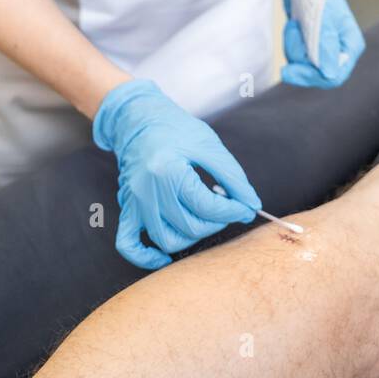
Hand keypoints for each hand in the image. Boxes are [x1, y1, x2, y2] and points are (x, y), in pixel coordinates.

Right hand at [92, 78, 262, 270]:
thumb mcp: (209, 145)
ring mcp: (134, 202)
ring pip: (167, 240)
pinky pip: (129, 244)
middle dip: (217, 222)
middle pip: (190, 226)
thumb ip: (232, 176)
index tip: (247, 208)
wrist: (140, 119)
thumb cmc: (175, 128)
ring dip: (193, 236)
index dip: (234, 210)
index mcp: (169, 171)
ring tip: (204, 216)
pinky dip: (147, 258)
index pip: (207, 206)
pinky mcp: (127, 208)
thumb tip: (251, 204)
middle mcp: (148, 190)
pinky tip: (165, 257)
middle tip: (228, 208)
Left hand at [279, 0, 364, 87]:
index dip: (312, 77)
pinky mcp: (308, 41)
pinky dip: (290, 40)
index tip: (290, 70)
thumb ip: (328, 47)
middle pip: (316, 73)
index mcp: (350, 46)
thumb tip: (331, 75)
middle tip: (292, 34)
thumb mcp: (325, 19)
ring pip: (302, 63)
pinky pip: (295, 53)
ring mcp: (322, 46)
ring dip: (293, 45)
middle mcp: (337, 50)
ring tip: (294, 25)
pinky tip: (293, 25)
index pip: (334, 75)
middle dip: (299, 56)